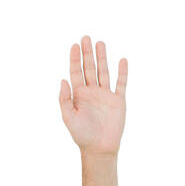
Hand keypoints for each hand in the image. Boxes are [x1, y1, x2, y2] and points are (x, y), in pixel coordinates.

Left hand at [59, 36, 126, 155]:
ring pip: (104, 72)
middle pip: (89, 68)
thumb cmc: (81, 135)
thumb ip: (64, 99)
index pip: (76, 72)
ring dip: (102, 58)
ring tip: (100, 43)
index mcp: (78, 95)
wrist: (99, 148)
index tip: (75, 45)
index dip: (75, 59)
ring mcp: (105, 95)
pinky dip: (122, 72)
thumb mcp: (68, 117)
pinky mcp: (118, 100)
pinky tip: (122, 60)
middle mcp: (92, 92)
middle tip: (86, 37)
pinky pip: (121, 83)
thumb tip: (62, 80)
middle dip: (87, 53)